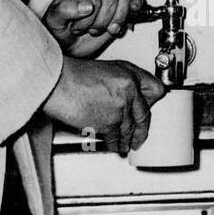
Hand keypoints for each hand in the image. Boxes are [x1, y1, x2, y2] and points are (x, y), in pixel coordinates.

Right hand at [42, 56, 164, 154]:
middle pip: (143, 115)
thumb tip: (129, 94)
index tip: (151, 109)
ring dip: (126, 140)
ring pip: (129, 130)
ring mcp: (120, 109)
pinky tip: (113, 146)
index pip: (155, 90)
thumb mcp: (106, 68)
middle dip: (141, 130)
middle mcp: (129, 92)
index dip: (153, 101)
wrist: (58, 84)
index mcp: (129, 76)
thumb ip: (122, 81)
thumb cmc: (73, 75)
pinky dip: (113, 144)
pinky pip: (115, 138)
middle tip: (140, 138)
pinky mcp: (108, 124)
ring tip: (124, 146)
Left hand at [44, 0, 145, 57]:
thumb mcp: (53, 21)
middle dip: (101, 21)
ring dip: (117, 18)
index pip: (94, 0)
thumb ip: (65, 10)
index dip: (89, 18)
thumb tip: (88, 5)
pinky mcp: (120, 6)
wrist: (68, 44)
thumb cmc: (59, 30)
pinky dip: (136, 5)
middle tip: (90, 29)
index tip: (77, 27)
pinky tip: (133, 11)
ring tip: (107, 28)